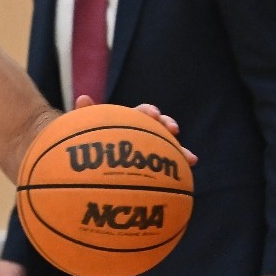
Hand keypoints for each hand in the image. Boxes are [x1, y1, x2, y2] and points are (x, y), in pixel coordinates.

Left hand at [72, 95, 196, 163]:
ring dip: (181, 151)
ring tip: (191, 159)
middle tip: (173, 130)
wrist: (90, 164)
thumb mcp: (85, 130)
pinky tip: (186, 178)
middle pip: (159, 126)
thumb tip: (83, 97)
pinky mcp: (151, 168)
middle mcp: (141, 133)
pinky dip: (177, 171)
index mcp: (128, 122)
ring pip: (168, 148)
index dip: (149, 112)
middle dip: (168, 126)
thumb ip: (86, 116)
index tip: (153, 115)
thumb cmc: (88, 143)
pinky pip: (165, 169)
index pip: (141, 112)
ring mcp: (148, 150)